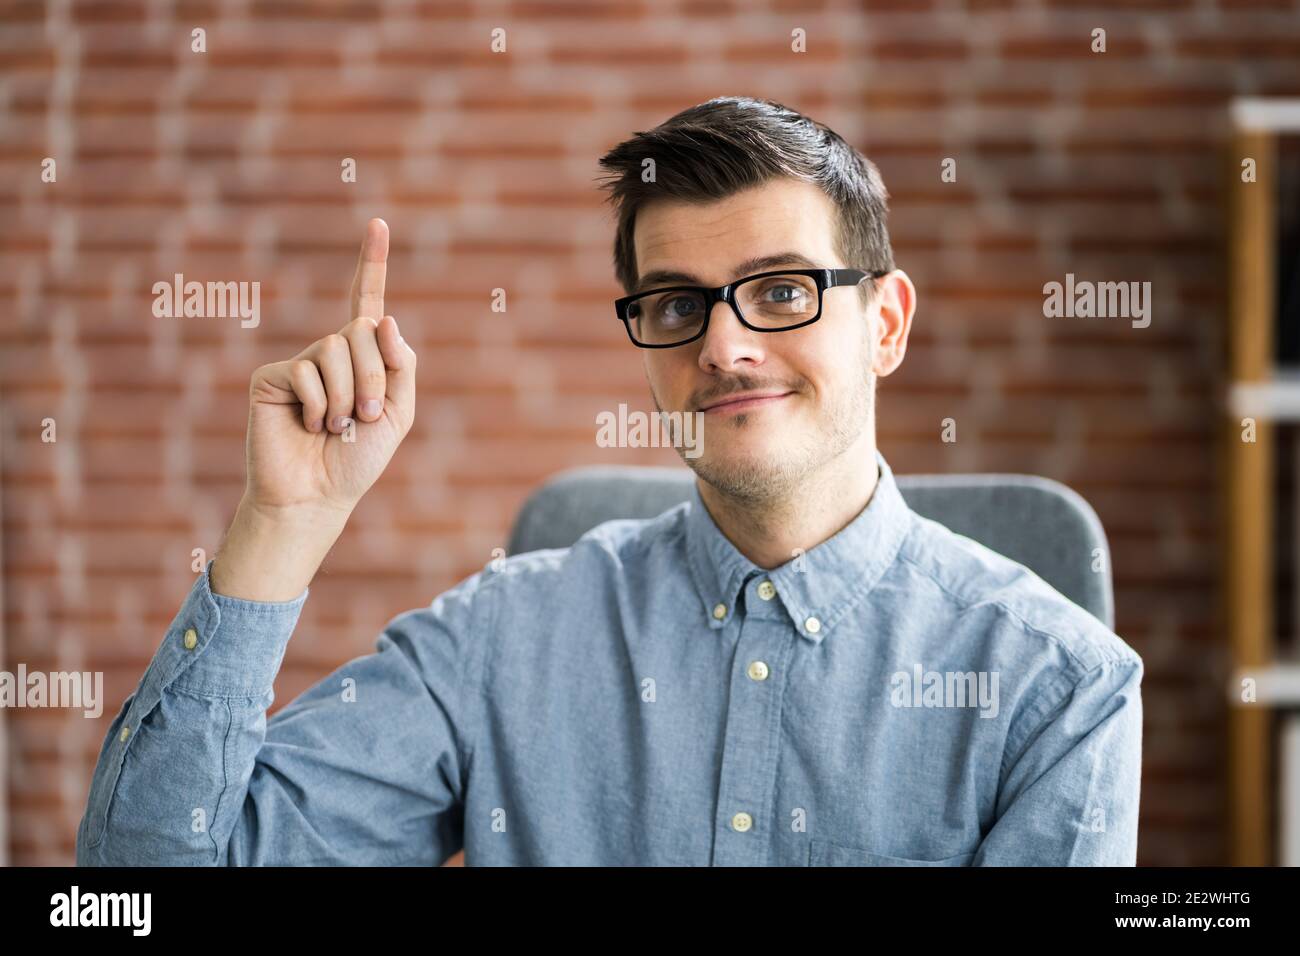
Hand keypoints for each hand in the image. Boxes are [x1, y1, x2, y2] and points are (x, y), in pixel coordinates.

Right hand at [243, 218, 416, 519]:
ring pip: (335, 349)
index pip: (367, 304)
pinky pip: (306, 371)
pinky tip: (308, 425)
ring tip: (335, 427)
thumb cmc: (357, 461)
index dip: (371, 264)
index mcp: (362, 360)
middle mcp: (330, 354)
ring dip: (347, 396)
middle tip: (365, 418)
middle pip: (361, 332)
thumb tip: (384, 319)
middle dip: (373, 377)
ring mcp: (300, 364)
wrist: (316, 496)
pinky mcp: (271, 378)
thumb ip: (400, 367)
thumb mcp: (397, 415)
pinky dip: (318, 403)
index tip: (377, 223)